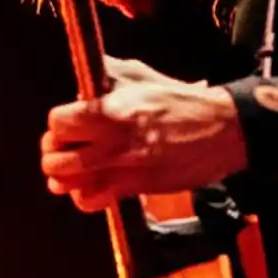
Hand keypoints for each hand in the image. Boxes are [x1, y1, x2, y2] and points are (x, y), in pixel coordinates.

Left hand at [40, 57, 246, 211]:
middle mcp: (110, 144)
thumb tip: (85, 77)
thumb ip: (107, 76)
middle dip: (55, 150)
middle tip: (67, 145)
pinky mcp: (132, 189)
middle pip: (54, 157)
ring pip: (65, 183)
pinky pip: (89, 201)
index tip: (69, 121)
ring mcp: (120, 170)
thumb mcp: (142, 78)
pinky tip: (92, 183)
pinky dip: (83, 196)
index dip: (59, 123)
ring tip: (74, 166)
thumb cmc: (183, 102)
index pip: (57, 123)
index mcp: (110, 112)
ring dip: (63, 175)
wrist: (222, 131)